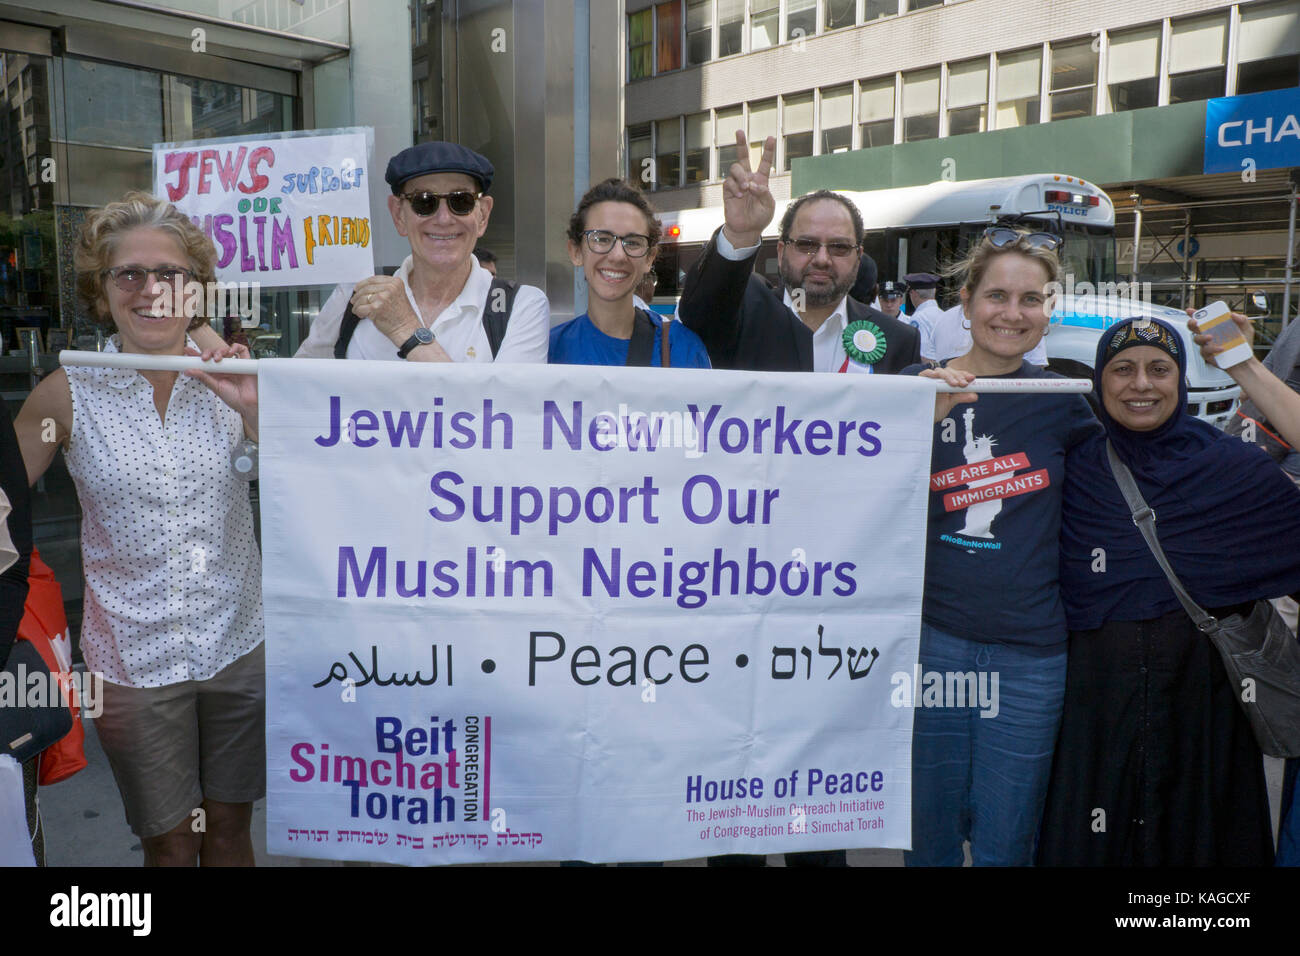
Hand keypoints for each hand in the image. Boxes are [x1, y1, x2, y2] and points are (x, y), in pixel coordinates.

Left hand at [186, 344, 257, 439]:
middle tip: (204, 358)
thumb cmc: (234, 399)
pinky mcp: (246, 362)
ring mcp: (235, 364)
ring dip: (219, 351)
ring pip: (225, 350)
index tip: (187, 351)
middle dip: (208, 352)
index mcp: (216, 373)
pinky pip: (242, 350)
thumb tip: (188, 371)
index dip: (196, 355)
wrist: (249, 403)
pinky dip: (236, 347)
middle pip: (214, 353)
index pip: (205, 361)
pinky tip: (231, 352)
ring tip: (218, 358)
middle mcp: (225, 367)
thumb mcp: (216, 387)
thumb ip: (203, 378)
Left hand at [351, 275, 421, 344]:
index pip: (373, 279)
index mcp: (395, 283)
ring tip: (358, 309)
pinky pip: (360, 308)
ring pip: (361, 297)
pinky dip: (358, 312)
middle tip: (355, 300)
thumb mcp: (397, 295)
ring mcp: (383, 297)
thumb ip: (384, 288)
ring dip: (357, 305)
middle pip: (366, 288)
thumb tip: (366, 288)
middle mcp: (390, 288)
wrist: (406, 328)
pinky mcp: (376, 308)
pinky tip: (361, 314)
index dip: (362, 284)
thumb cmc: (402, 315)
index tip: (358, 288)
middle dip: (358, 295)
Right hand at [722, 130, 775, 248]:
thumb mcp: (768, 205)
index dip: (768, 150)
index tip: (770, 138)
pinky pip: (728, 182)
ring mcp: (737, 183)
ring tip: (745, 188)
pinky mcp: (727, 191)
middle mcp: (748, 178)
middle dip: (741, 143)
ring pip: (735, 168)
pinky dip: (735, 187)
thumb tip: (753, 184)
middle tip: (739, 131)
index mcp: (760, 180)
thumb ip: (764, 194)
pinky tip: (739, 196)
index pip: (764, 162)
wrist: (746, 229)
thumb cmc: (759, 217)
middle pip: (742, 156)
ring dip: (741, 176)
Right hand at [920, 366, 976, 422]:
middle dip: (958, 376)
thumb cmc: (936, 408)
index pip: (956, 374)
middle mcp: (939, 379)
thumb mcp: (950, 403)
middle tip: (964, 384)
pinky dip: (931, 373)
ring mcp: (930, 379)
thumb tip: (975, 396)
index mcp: (947, 382)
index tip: (972, 378)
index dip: (964, 374)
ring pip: (940, 371)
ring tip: (955, 384)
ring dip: (948, 376)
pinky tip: (936, 376)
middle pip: (949, 371)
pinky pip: (926, 373)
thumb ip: (961, 397)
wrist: (923, 417)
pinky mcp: (921, 380)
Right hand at [1187, 308, 1254, 367]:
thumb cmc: (1244, 344)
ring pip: (1197, 339)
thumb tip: (1233, 315)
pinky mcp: (1208, 355)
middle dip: (1192, 323)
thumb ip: (1242, 319)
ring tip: (1211, 337)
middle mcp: (1209, 334)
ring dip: (1202, 337)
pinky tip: (1221, 348)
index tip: (1190, 311)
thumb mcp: (1246, 328)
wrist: (1245, 359)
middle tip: (1196, 323)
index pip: (1203, 318)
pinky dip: (1212, 349)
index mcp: (1216, 326)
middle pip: (1194, 327)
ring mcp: (1207, 344)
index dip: (1194, 314)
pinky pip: (1205, 351)